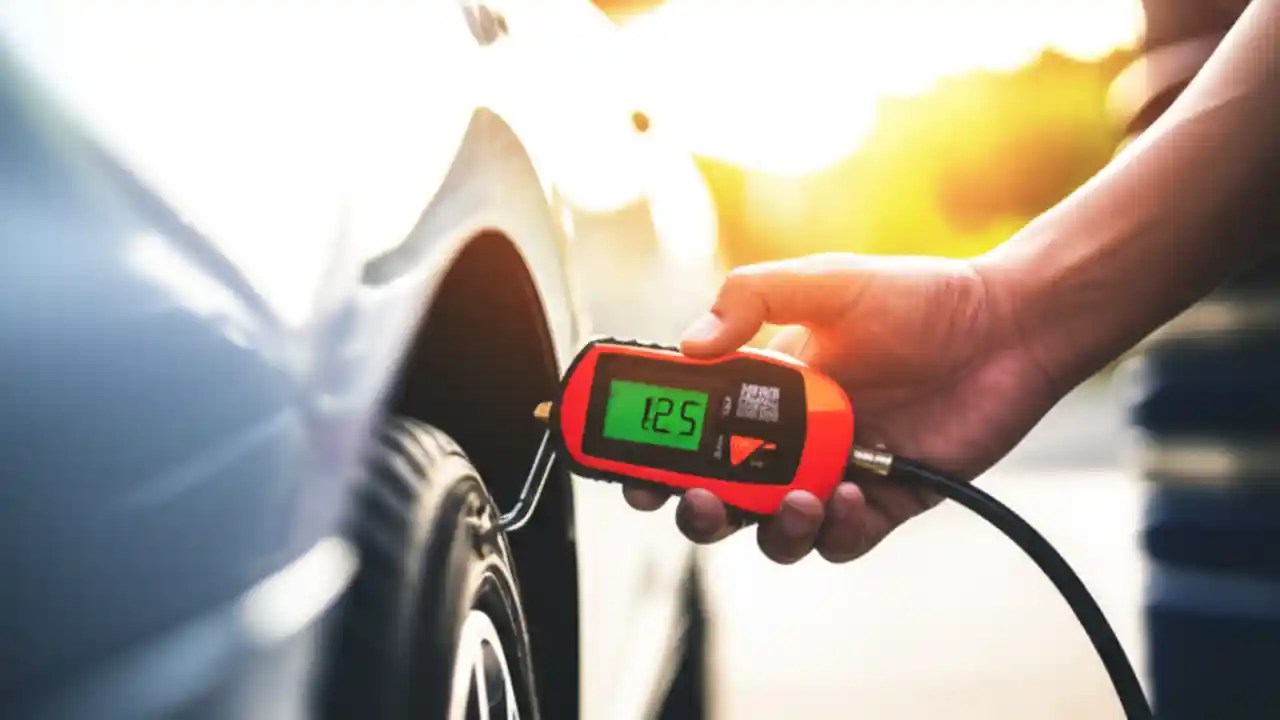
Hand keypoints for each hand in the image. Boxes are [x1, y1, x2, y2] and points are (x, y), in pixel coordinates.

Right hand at [623, 253, 1059, 563]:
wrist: (1006, 326)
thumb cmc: (915, 297)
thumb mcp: (823, 282)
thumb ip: (751, 299)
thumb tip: (688, 346)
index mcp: (762, 388)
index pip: (691, 431)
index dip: (652, 454)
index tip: (627, 467)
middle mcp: (790, 438)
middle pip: (720, 495)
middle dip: (697, 509)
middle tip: (696, 500)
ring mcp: (834, 472)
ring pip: (774, 530)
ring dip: (770, 527)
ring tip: (796, 499)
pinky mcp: (883, 500)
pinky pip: (841, 539)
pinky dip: (834, 529)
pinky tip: (849, 494)